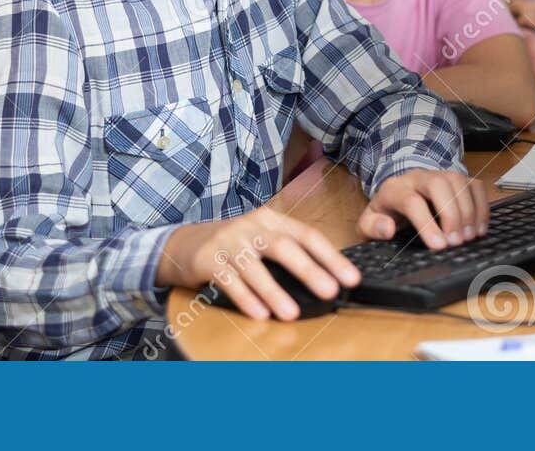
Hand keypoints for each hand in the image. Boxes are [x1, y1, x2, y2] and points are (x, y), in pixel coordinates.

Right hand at [158, 206, 359, 321]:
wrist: (184, 243)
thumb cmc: (233, 245)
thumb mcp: (262, 239)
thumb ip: (290, 253)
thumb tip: (329, 278)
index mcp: (272, 221)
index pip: (307, 235)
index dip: (331, 257)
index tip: (350, 278)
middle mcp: (252, 228)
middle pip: (283, 246)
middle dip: (309, 270)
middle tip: (329, 290)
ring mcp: (229, 242)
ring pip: (254, 266)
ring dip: (274, 291)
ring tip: (291, 313)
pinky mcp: (208, 260)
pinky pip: (228, 280)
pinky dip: (244, 298)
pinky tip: (257, 313)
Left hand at [358, 169, 488, 249]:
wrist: (398, 191)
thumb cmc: (387, 211)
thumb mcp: (368, 222)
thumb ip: (373, 227)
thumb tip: (388, 228)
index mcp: (395, 189)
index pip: (411, 201)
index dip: (426, 223)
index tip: (439, 245)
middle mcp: (418, 177)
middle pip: (438, 184)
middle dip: (451, 213)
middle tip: (456, 241)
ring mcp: (440, 174)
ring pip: (458, 181)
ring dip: (468, 211)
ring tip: (469, 237)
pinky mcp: (457, 179)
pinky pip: (474, 185)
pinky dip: (481, 206)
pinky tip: (479, 228)